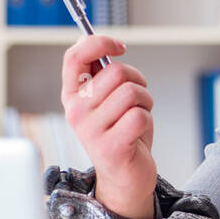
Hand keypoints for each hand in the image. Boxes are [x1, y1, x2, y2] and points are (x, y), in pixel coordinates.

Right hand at [60, 34, 157, 218]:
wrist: (125, 178)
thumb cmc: (121, 134)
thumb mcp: (105, 101)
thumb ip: (98, 74)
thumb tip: (94, 40)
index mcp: (72, 96)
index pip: (74, 56)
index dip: (99, 42)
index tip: (120, 47)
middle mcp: (76, 112)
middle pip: (116, 72)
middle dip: (137, 81)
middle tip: (137, 99)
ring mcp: (91, 130)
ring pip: (132, 92)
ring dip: (145, 101)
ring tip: (137, 117)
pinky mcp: (111, 147)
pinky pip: (140, 115)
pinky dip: (147, 120)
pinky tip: (138, 133)